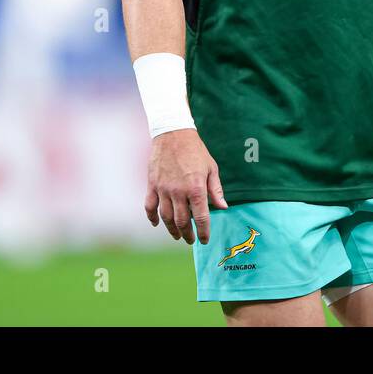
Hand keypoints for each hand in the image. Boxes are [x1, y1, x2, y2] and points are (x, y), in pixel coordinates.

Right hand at [144, 128, 227, 243]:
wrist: (173, 133)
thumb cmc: (196, 151)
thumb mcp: (211, 168)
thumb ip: (216, 190)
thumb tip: (223, 208)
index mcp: (196, 188)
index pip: (201, 218)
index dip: (203, 232)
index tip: (204, 240)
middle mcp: (179, 191)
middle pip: (182, 221)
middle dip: (187, 234)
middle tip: (191, 240)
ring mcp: (163, 189)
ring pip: (166, 217)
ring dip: (172, 230)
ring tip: (177, 235)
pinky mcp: (152, 185)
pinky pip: (149, 206)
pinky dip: (152, 218)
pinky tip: (157, 224)